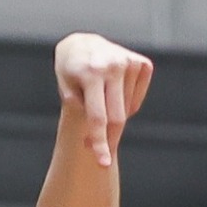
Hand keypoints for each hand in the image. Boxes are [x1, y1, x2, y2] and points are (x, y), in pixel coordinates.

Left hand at [54, 33, 153, 167]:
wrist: (81, 44)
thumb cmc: (70, 71)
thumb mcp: (65, 86)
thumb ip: (77, 106)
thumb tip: (96, 128)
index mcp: (90, 73)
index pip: (97, 116)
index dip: (100, 142)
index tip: (104, 162)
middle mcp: (112, 66)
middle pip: (117, 117)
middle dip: (110, 138)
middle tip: (102, 151)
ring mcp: (128, 62)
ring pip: (128, 110)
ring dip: (115, 115)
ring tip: (101, 100)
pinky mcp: (141, 63)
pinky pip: (137, 98)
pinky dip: (128, 103)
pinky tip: (115, 92)